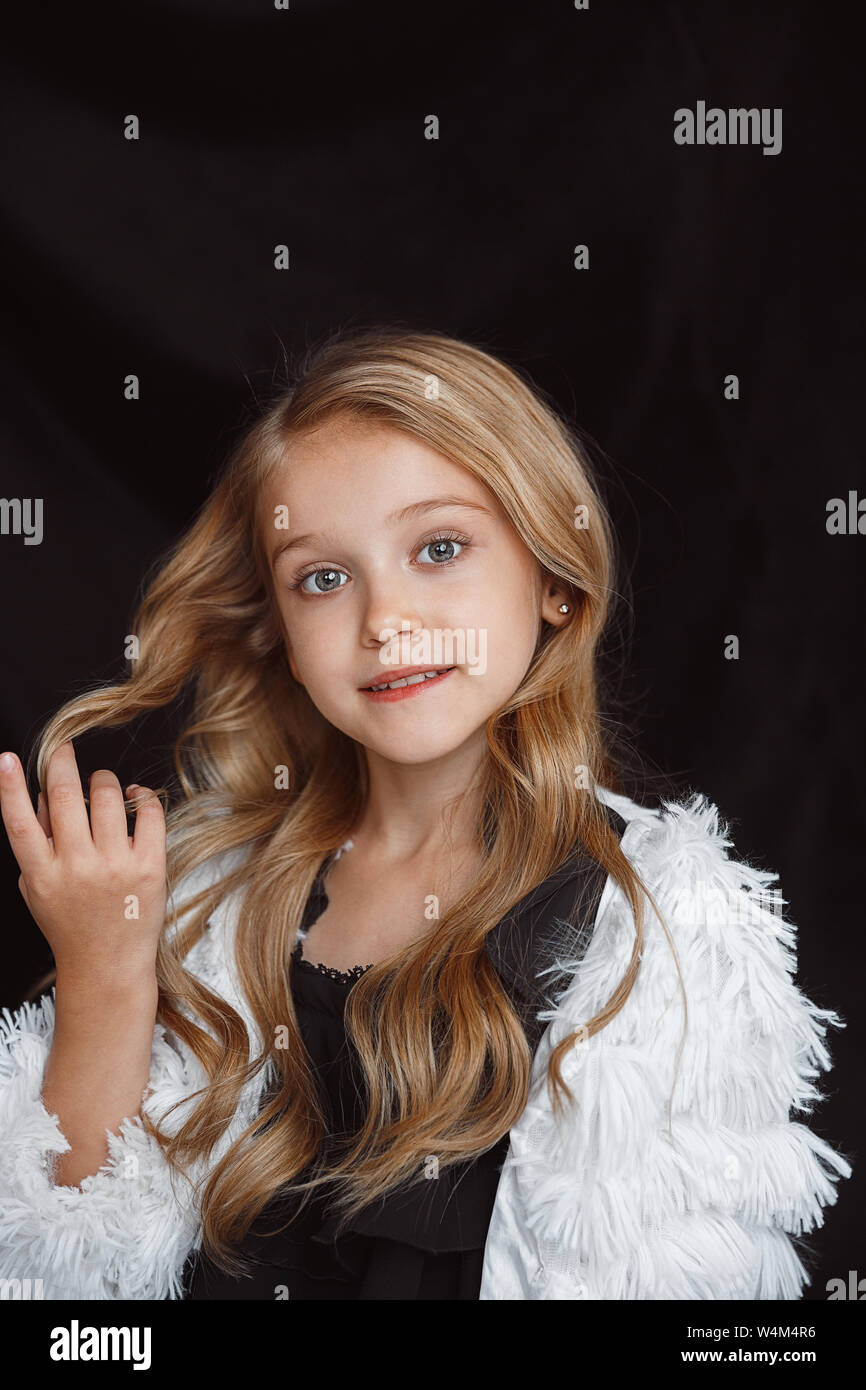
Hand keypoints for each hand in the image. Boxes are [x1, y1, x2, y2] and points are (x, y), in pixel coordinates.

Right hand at [0, 740, 165, 985]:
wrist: (108, 967)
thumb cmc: (70, 925)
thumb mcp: (38, 889)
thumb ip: (37, 844)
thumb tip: (44, 795)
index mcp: (43, 874)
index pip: (19, 823)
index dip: (9, 788)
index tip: (6, 759)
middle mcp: (77, 868)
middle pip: (67, 797)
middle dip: (63, 762)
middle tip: (65, 748)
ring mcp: (115, 866)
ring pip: (108, 795)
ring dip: (103, 780)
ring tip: (103, 786)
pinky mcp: (150, 868)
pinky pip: (148, 812)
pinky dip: (142, 796)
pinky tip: (135, 797)